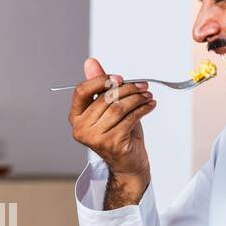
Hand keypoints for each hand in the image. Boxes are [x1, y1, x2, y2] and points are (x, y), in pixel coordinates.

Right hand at [68, 57, 155, 204]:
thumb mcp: (108, 107)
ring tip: (147, 96)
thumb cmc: (118, 133)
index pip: (82, 91)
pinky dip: (143, 109)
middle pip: (105, 98)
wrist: (127, 163)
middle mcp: (81, 128)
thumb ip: (100, 86)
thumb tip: (90, 62)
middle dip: (128, 89)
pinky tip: (150, 105)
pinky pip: (129, 118)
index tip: (119, 78)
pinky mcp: (112, 143)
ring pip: (118, 107)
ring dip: (137, 98)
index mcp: (75, 117)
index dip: (101, 80)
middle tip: (143, 86)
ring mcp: (95, 138)